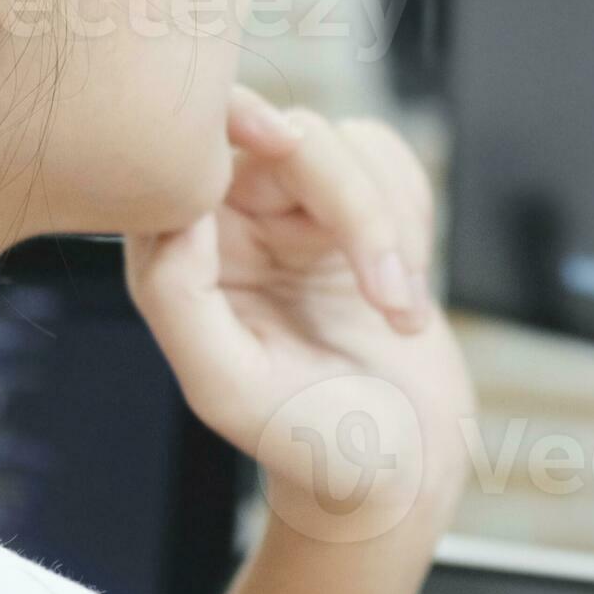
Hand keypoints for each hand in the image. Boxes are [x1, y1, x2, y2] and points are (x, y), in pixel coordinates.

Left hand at [126, 87, 473, 551]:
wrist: (399, 470)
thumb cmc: (309, 443)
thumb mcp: (227, 386)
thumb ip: (178, 296)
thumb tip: (177, 209)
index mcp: (185, 258)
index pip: (192, 154)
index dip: (235, 122)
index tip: (285, 141)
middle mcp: (237, 223)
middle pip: (289, 137)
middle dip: (354, 206)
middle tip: (391, 292)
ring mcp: (303, 214)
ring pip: (347, 146)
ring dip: (393, 227)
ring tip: (401, 313)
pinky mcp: (364, 214)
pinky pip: (391, 161)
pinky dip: (416, 220)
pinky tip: (407, 292)